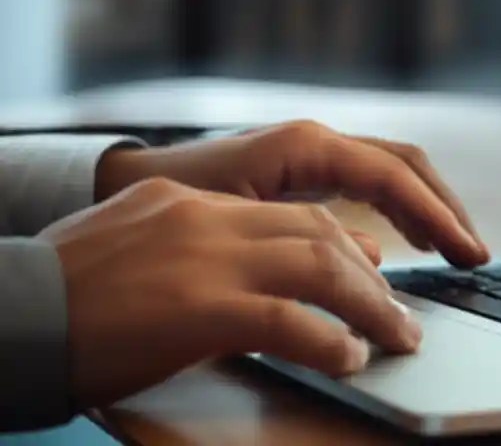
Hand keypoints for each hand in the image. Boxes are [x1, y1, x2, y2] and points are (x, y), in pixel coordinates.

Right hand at [38, 178, 421, 406]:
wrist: (3, 317)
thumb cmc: (61, 301)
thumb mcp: (137, 252)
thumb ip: (204, 252)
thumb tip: (267, 277)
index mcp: (189, 204)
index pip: (290, 215)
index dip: (343, 245)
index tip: (371, 271)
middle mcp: (205, 219)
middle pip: (319, 233)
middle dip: (371, 276)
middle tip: (398, 313)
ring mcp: (205, 259)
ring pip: (320, 267)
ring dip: (370, 306)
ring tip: (397, 338)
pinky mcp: (200, 308)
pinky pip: (291, 320)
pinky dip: (330, 340)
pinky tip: (350, 359)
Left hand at [95, 120, 487, 265]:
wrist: (119, 182)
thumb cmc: (169, 201)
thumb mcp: (236, 219)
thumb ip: (306, 232)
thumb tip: (376, 258)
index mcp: (307, 145)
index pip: (393, 176)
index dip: (437, 215)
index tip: (465, 253)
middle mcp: (318, 141)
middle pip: (406, 166)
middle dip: (445, 208)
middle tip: (475, 256)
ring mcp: (314, 153)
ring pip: (394, 172)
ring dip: (430, 207)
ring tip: (456, 251)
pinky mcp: (307, 170)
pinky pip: (372, 183)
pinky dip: (403, 208)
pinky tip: (413, 239)